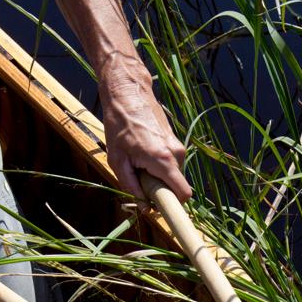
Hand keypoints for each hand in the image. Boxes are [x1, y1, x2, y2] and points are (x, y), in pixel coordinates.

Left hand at [97, 56, 190, 201]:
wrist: (129, 92)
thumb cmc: (119, 124)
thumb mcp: (117, 160)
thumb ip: (131, 186)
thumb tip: (145, 207)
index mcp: (163, 160)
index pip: (183, 194)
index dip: (173, 206)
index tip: (159, 209)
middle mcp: (177, 154)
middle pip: (176, 187)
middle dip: (159, 190)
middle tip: (138, 178)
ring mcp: (179, 147)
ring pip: (172, 176)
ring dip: (157, 177)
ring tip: (137, 161)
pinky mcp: (176, 142)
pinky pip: (171, 165)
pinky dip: (158, 167)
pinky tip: (142, 154)